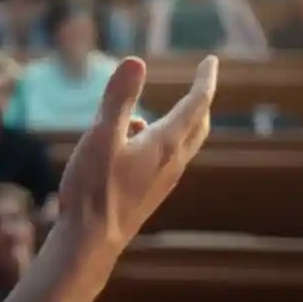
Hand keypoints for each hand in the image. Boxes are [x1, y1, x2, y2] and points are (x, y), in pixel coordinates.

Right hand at [58, 56, 217, 258]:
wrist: (91, 240)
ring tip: (158, 113)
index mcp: (165, 144)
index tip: (210, 61)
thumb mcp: (100, 136)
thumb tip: (136, 61)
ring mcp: (162, 180)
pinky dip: (163, 142)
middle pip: (198, 126)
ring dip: (181, 123)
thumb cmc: (93, 188)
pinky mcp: (149, 193)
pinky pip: (166, 159)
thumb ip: (118, 99)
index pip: (196, 104)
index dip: (205, 80)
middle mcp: (171, 162)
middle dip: (200, 102)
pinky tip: (134, 146)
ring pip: (183, 144)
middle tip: (200, 83)